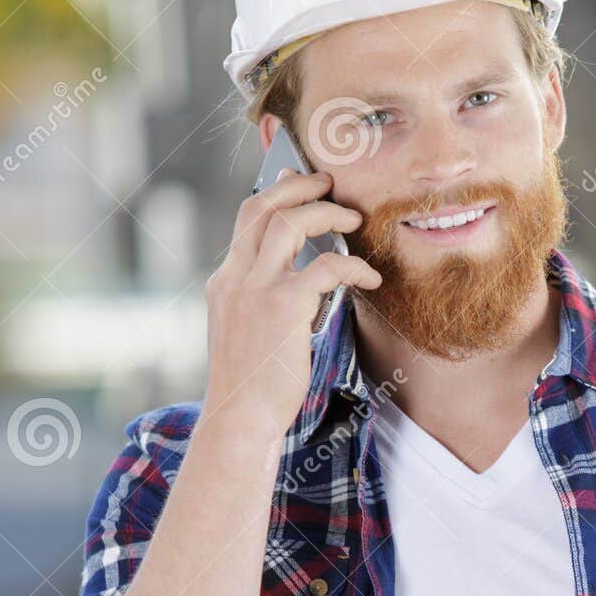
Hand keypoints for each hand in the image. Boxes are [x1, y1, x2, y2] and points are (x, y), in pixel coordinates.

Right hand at [203, 167, 382, 440]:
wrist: (239, 418)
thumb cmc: (251, 386)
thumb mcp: (246, 333)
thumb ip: (261, 302)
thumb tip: (298, 286)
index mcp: (226, 281)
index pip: (247, 217)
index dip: (275, 191)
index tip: (298, 178)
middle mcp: (235, 277)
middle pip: (265, 205)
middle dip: (301, 185)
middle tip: (332, 185)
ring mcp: (256, 289)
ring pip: (292, 222)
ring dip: (328, 213)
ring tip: (355, 220)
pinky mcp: (283, 307)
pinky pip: (326, 266)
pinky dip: (353, 265)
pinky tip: (370, 277)